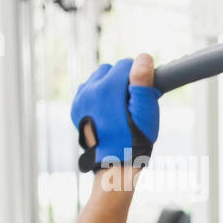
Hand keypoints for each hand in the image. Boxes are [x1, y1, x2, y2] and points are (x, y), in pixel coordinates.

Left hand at [70, 54, 160, 175]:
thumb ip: (142, 82)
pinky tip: (110, 112)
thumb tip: (142, 57)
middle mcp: (89, 89)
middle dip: (124, 79)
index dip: (140, 76)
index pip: (127, 63)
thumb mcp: (146, 111)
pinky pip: (89, 91)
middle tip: (134, 102)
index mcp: (107, 87)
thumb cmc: (136, 140)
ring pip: (98, 78)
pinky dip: (100, 96)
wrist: (115, 165)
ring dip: (111, 86)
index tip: (145, 93)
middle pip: (110, 68)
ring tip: (122, 108)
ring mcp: (80, 99)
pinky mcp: (77, 108)